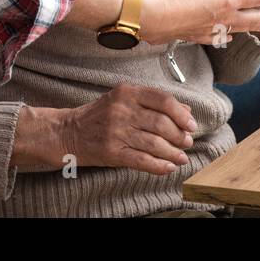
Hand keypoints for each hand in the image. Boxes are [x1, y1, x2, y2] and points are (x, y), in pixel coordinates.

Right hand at [15, 84, 197, 175]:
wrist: (68, 132)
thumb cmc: (100, 115)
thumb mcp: (124, 99)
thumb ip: (154, 102)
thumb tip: (186, 110)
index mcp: (127, 92)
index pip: (163, 100)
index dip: (181, 114)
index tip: (191, 124)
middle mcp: (122, 110)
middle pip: (161, 123)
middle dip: (179, 136)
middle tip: (187, 142)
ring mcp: (116, 132)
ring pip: (154, 143)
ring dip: (173, 153)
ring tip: (181, 158)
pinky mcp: (111, 152)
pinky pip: (142, 161)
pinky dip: (159, 166)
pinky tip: (168, 168)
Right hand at [141, 0, 259, 44]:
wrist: (152, 18)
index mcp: (225, 0)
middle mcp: (223, 18)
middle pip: (254, 19)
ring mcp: (211, 30)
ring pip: (238, 30)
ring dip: (252, 28)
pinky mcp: (197, 36)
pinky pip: (217, 38)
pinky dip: (226, 36)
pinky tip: (226, 37)